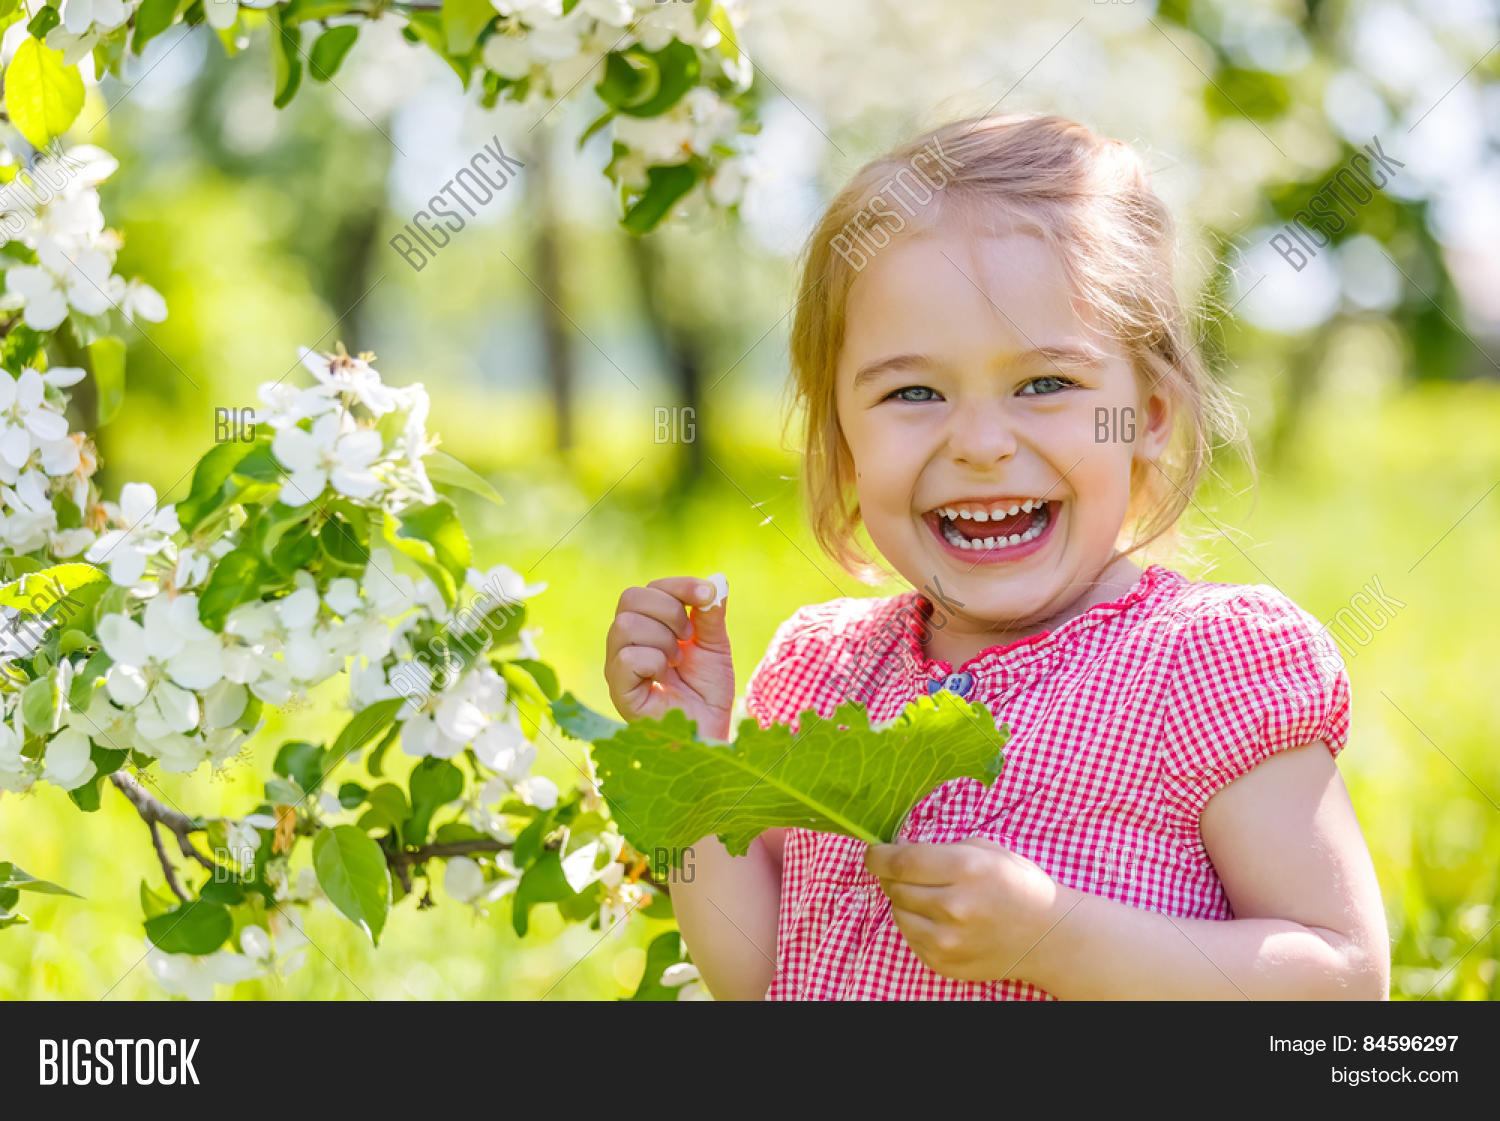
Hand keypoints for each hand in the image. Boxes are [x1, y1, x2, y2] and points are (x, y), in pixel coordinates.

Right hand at [604, 576, 733, 739]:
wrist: (710, 731)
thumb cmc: (708, 692)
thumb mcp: (715, 646)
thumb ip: (711, 614)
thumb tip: (715, 582)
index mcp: (647, 626)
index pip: (649, 589)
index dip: (680, 586)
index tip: (707, 596)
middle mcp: (626, 642)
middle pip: (630, 598)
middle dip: (669, 611)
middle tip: (688, 637)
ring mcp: (618, 666)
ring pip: (626, 624)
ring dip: (663, 639)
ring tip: (677, 661)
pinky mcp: (618, 690)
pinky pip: (627, 657)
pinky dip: (654, 662)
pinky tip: (665, 677)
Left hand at [864, 837, 1062, 983]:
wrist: (1048, 936)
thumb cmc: (1017, 884)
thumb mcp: (985, 850)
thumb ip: (941, 848)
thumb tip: (898, 850)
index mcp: (965, 869)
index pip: (900, 862)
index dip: (878, 856)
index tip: (872, 853)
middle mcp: (953, 906)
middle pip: (895, 887)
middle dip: (893, 877)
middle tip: (909, 873)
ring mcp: (947, 940)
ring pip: (898, 914)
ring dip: (904, 901)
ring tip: (929, 896)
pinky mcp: (943, 963)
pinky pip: (910, 938)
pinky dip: (916, 925)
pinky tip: (939, 918)